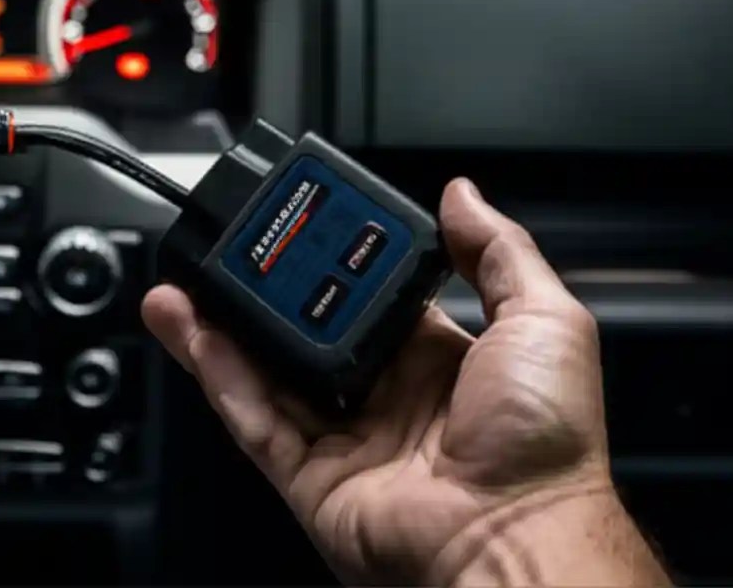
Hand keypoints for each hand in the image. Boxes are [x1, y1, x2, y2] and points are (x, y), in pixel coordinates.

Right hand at [141, 178, 669, 585]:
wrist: (517, 535)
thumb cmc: (546, 445)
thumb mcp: (544, 320)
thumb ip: (498, 252)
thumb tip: (463, 197)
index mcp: (440, 359)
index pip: (370, 296)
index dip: (332, 262)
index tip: (303, 226)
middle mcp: (387, 397)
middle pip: (307, 333)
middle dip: (265, 293)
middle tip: (232, 249)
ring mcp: (345, 438)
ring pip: (267, 373)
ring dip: (222, 328)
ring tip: (186, 282)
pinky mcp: (310, 477)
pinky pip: (255, 420)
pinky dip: (221, 378)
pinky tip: (196, 333)